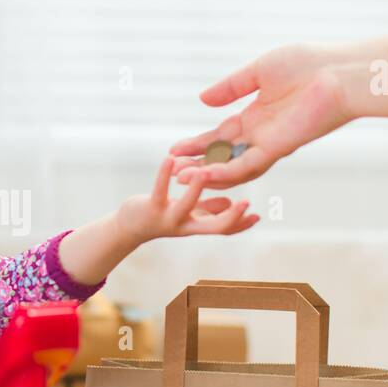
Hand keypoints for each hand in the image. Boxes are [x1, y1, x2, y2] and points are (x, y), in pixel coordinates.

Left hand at [115, 155, 257, 244]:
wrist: (129, 227)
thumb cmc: (161, 216)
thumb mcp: (188, 213)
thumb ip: (208, 208)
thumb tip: (227, 202)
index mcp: (198, 224)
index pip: (224, 228)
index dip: (241, 224)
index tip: (258, 217)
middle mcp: (186, 225)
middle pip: (214, 225)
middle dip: (231, 217)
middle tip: (247, 203)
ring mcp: (168, 217)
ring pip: (187, 205)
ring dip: (197, 190)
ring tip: (207, 173)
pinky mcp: (151, 207)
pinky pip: (159, 190)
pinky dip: (164, 174)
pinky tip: (169, 158)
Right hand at [169, 44, 357, 189]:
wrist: (339, 71)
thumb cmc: (308, 64)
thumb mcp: (258, 71)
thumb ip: (231, 87)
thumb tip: (202, 99)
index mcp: (256, 117)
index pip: (220, 136)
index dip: (197, 144)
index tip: (174, 149)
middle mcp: (262, 135)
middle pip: (223, 156)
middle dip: (197, 164)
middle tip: (171, 170)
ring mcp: (270, 144)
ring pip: (233, 168)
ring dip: (207, 174)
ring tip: (179, 178)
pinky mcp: (279, 147)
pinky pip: (248, 165)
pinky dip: (225, 172)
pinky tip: (204, 175)